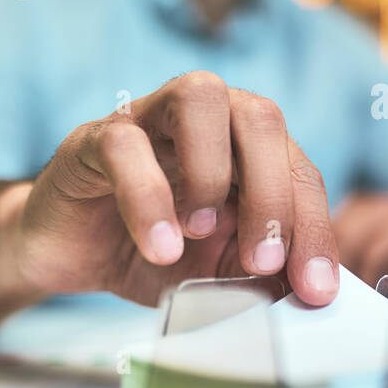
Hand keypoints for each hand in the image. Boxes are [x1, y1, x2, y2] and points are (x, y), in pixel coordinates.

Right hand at [9, 72, 338, 306]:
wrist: (71, 257)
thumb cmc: (154, 253)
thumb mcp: (219, 274)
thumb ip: (262, 274)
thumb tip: (310, 291)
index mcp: (247, 148)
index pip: (299, 171)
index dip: (314, 228)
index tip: (316, 289)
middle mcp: (207, 120)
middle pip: (260, 118)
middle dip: (273, 193)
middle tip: (264, 262)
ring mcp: (149, 119)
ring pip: (200, 96)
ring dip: (211, 170)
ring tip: (200, 234)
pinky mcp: (94, 138)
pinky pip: (125, 144)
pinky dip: (149, 197)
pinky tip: (159, 246)